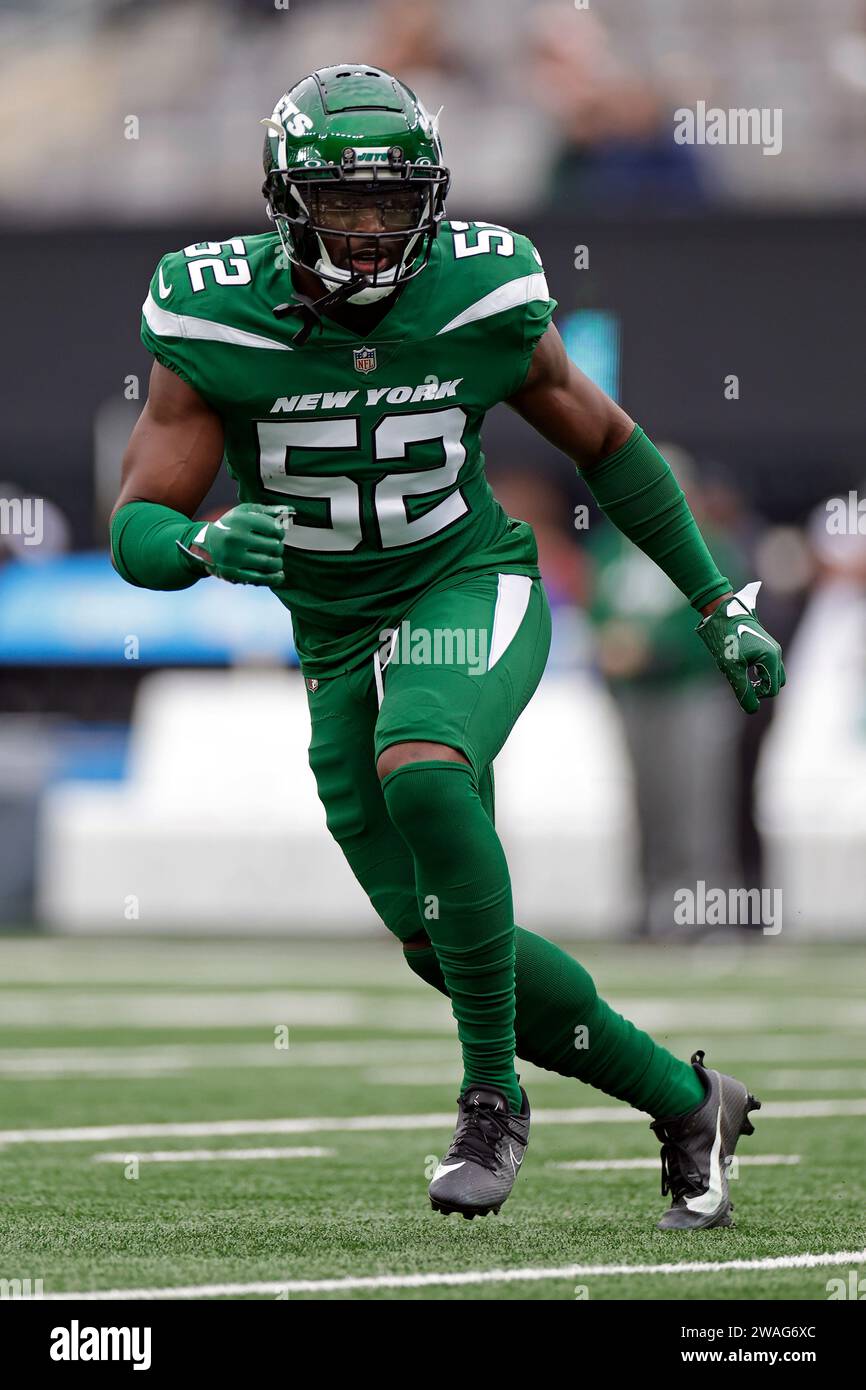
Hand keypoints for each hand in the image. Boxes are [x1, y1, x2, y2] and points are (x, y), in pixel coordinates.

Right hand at [176, 503, 291, 585]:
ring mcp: (233, 557)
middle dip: (278, 548)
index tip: (276, 534)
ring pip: (269, 563)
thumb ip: (269, 511)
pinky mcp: (232, 573)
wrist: (206, 543)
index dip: (280, 532)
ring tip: (275, 560)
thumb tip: (292, 511)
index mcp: (240, 520)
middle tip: (274, 547)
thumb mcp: (246, 512)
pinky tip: (279, 575)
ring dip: (278, 563)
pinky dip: (274, 578)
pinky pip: (260, 578)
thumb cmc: (232, 525)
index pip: (274, 528)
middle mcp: (235, 538)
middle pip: (274, 546)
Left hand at [695, 581, 785, 712]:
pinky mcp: (765, 644)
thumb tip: (752, 710)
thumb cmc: (726, 639)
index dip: (758, 695)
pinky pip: (768, 664)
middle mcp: (776, 652)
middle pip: (777, 682)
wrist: (722, 612)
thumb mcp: (731, 668)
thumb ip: (743, 690)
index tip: (742, 687)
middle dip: (762, 688)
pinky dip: (759, 671)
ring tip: (742, 675)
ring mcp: (772, 647)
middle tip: (743, 683)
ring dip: (761, 680)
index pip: (773, 689)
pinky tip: (743, 667)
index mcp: (771, 658)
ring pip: (773, 673)